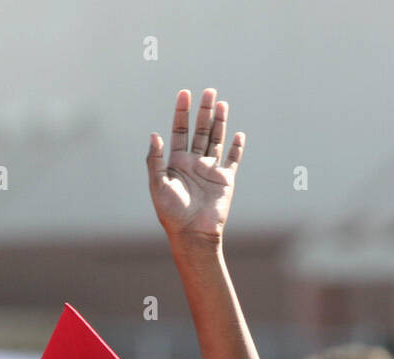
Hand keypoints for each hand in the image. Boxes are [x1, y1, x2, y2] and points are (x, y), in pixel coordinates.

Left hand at [146, 88, 242, 244]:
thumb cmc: (172, 213)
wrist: (193, 234)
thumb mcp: (157, 185)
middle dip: (204, 111)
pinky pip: (232, 160)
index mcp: (177, 162)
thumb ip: (155, 160)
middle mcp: (194, 163)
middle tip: (209, 91)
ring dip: (220, 122)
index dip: (181, 112)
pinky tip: (239, 134)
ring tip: (222, 103)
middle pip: (200, 130)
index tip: (184, 94)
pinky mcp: (225, 180)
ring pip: (216, 140)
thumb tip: (154, 134)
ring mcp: (210, 170)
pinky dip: (236, 148)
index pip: (180, 130)